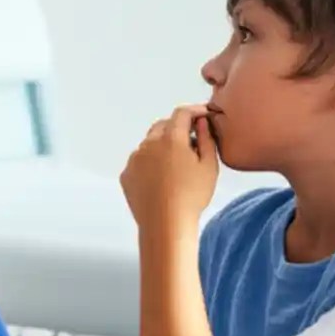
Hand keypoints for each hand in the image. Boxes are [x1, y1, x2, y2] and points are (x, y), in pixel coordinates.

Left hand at [120, 105, 219, 234]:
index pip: (182, 113)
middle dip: (178, 127)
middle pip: (163, 125)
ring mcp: (134, 159)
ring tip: (176, 164)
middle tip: (192, 139)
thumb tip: (201, 122)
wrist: (165, 224)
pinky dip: (150, 162)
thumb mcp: (209, 166)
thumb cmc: (192, 196)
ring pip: (149, 143)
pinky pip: (139, 161)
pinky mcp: (126, 174)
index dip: (194, 110)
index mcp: (171, 138)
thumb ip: (206, 139)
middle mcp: (148, 144)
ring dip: (162, 146)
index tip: (203, 114)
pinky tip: (161, 178)